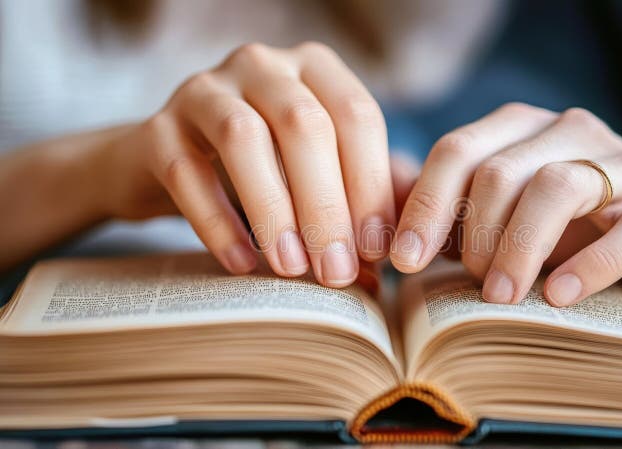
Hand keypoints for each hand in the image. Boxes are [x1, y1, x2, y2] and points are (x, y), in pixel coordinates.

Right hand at [100, 42, 394, 286]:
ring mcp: (204, 89)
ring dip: (274, 211)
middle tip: (335, 271)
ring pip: (244, 139)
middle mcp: (261, 65)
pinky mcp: (156, 128)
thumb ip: (360, 202)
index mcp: (313, 68)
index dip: (371, 185)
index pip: (356, 116)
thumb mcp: (319, 175)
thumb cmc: (266, 171)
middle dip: (327, 204)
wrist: (170, 164)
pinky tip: (242, 264)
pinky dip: (218, 223)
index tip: (376, 250)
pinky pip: (188, 173)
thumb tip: (393, 260)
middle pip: (304, 125)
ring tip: (292, 268)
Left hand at [390, 103, 621, 304]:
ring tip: (503, 298)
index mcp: (522, 128)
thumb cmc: (573, 224)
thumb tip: (379, 225)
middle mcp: (570, 132)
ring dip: (520, 248)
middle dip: (473, 235)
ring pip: (559, 187)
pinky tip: (560, 296)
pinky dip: (591, 263)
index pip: (457, 151)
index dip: (423, 206)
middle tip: (470, 286)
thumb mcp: (504, 213)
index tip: (401, 260)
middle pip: (501, 172)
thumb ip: (449, 210)